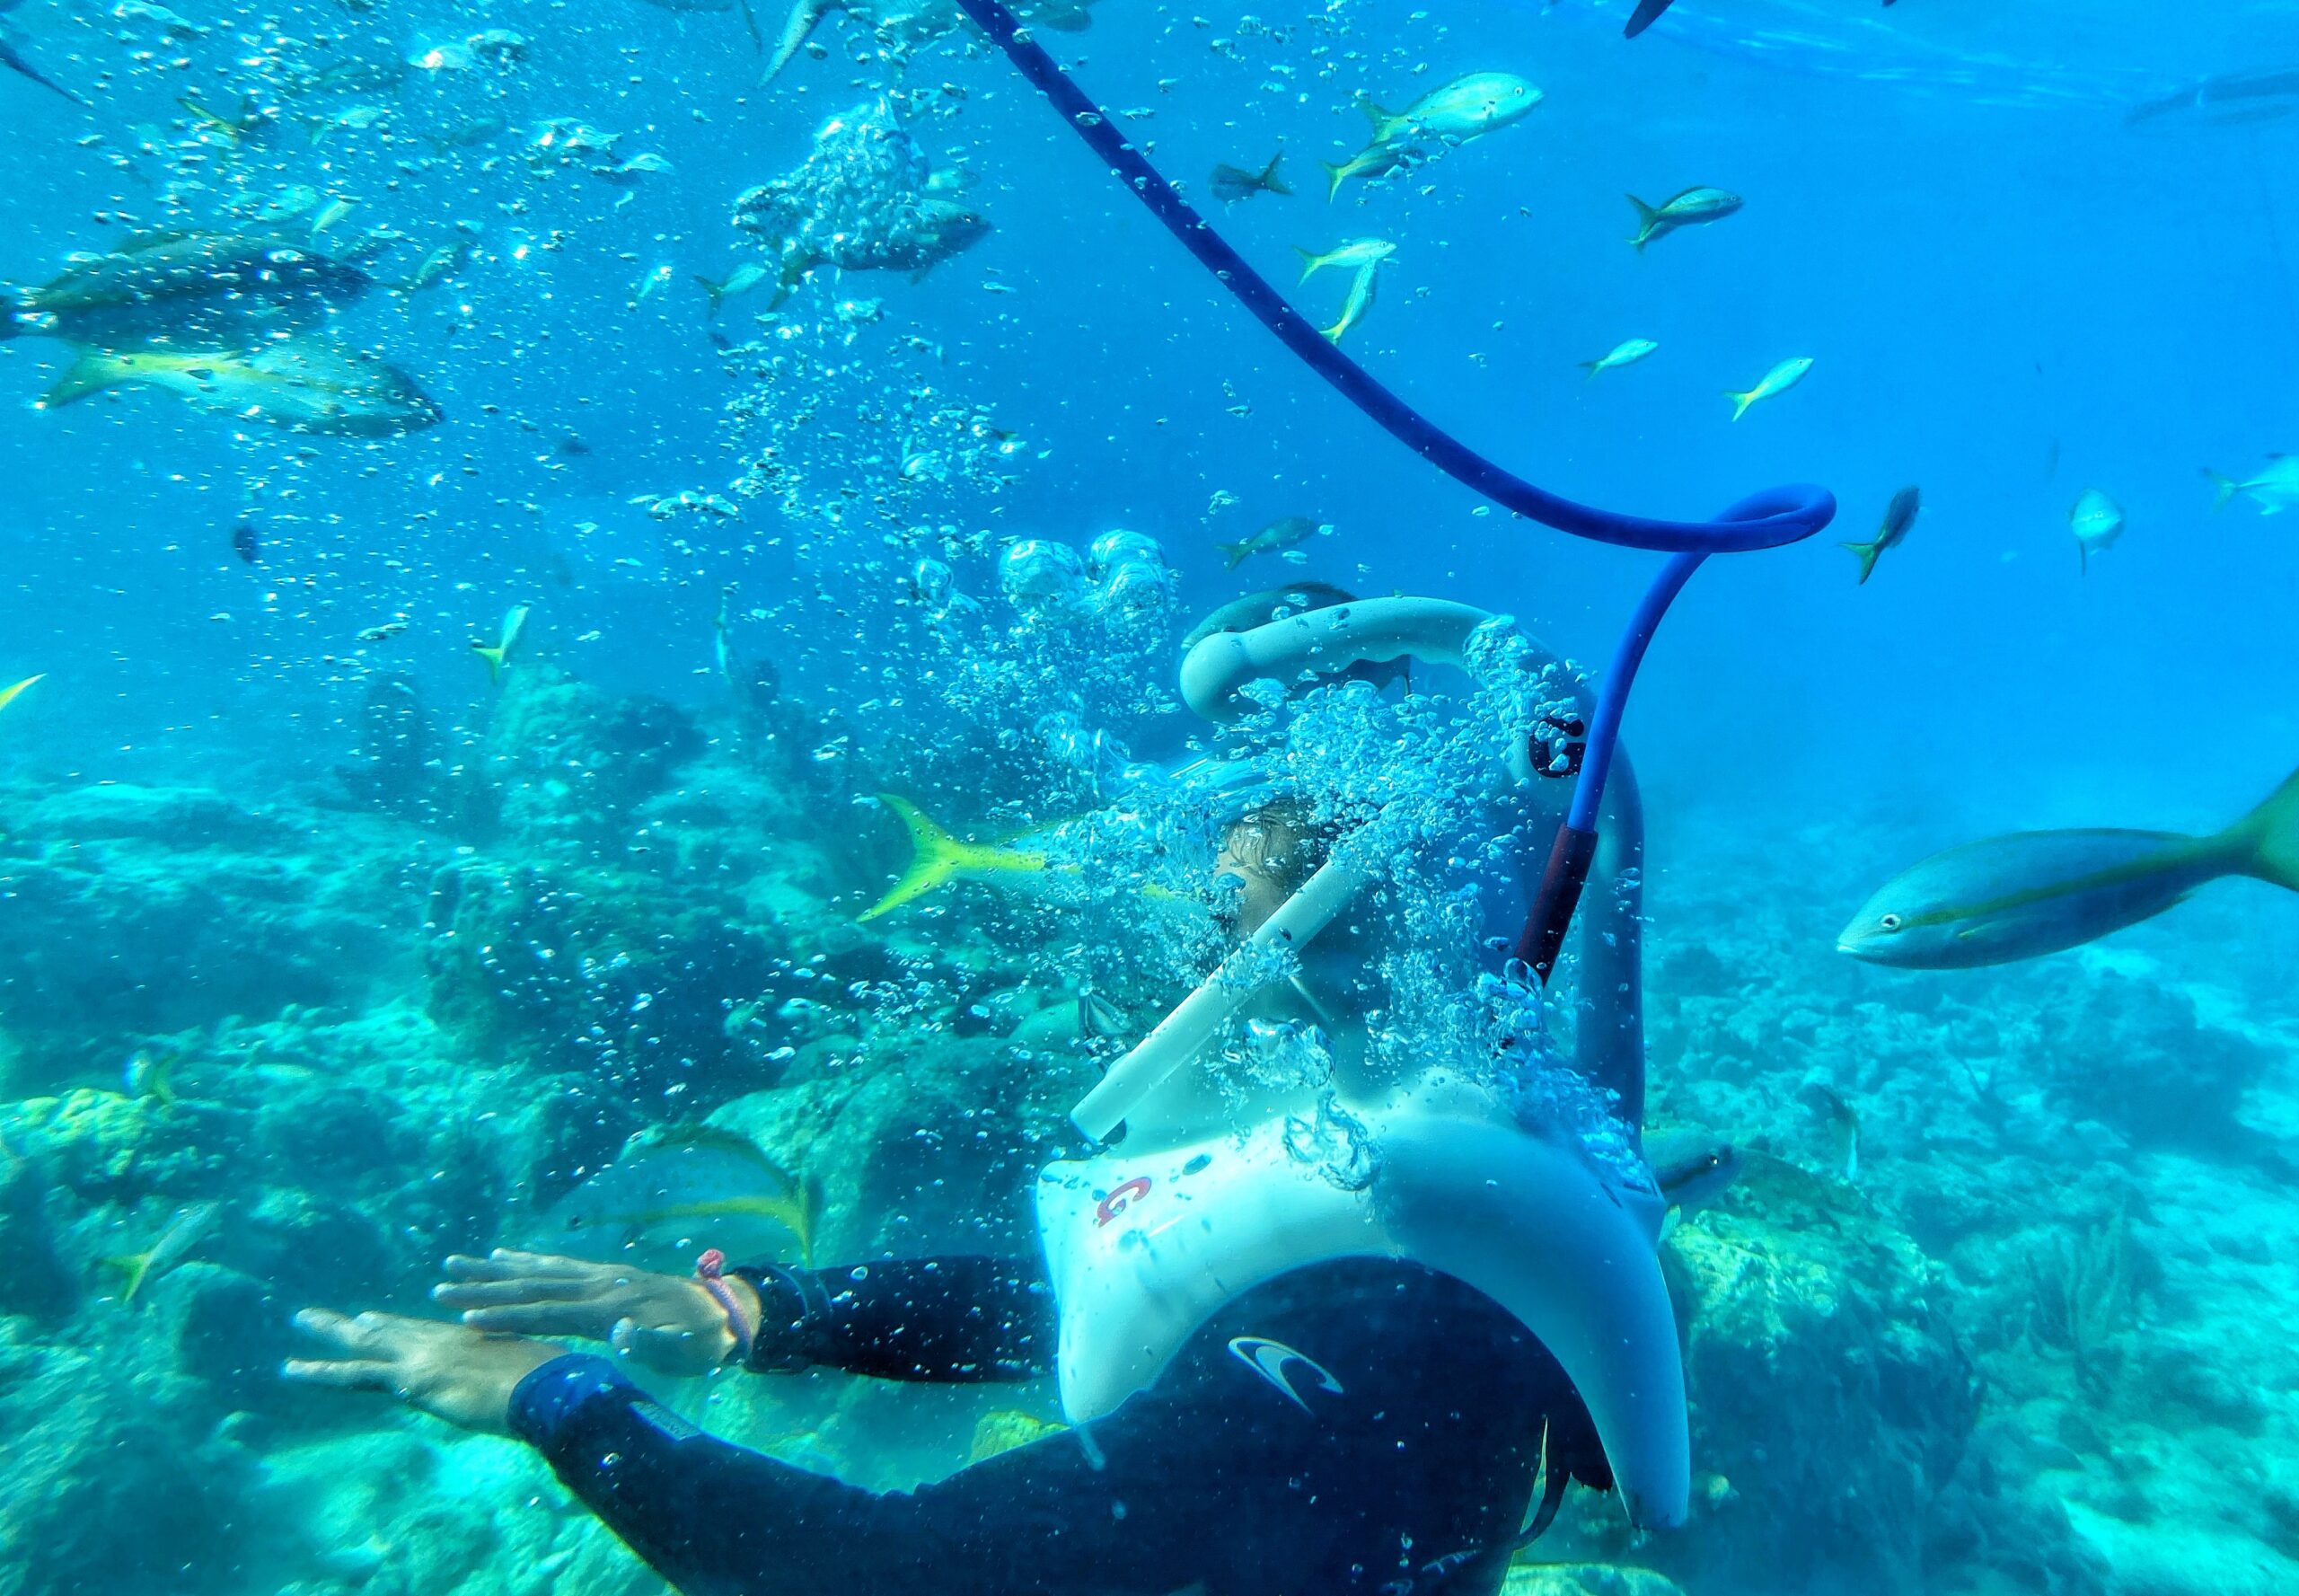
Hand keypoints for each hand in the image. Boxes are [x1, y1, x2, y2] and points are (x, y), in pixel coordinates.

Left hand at [281, 1308, 564, 1434]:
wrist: (547, 1387)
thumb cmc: (551, 1385)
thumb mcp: (528, 1378)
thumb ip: (512, 1379)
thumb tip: (532, 1391)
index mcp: (466, 1341)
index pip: (420, 1333)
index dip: (393, 1327)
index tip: (370, 1319)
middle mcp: (439, 1341)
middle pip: (387, 1330)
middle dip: (354, 1324)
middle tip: (318, 1316)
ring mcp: (422, 1357)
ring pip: (364, 1343)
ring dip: (330, 1332)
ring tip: (300, 1319)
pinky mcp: (411, 1379)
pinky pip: (353, 1376)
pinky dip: (321, 1372)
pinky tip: (292, 1369)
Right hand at [431, 1250, 755, 1378]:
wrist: (728, 1312)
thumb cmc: (703, 1341)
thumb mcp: (684, 1350)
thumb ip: (651, 1343)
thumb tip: (620, 1335)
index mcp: (610, 1309)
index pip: (548, 1313)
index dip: (506, 1317)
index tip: (464, 1318)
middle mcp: (600, 1286)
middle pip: (532, 1287)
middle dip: (483, 1288)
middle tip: (439, 1285)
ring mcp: (601, 1276)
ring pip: (539, 1270)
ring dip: (495, 1269)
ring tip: (456, 1261)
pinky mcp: (606, 1275)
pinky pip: (558, 1265)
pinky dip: (527, 1260)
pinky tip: (505, 1255)